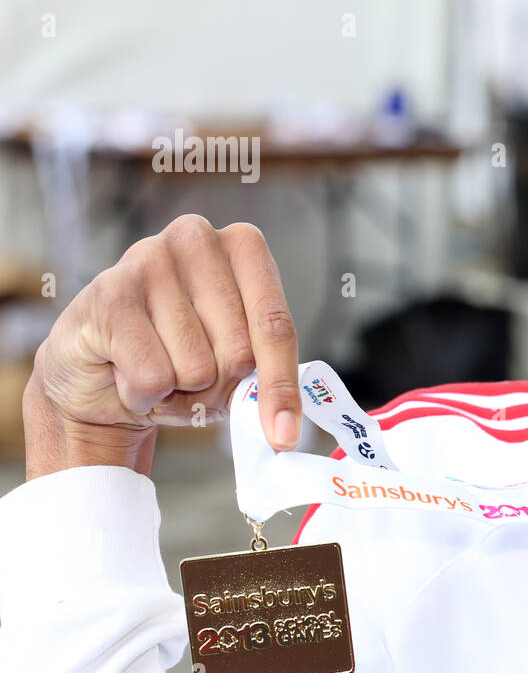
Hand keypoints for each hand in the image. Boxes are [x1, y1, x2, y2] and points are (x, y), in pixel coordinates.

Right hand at [23, 215, 301, 479]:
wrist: (97, 373)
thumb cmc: (177, 358)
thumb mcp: (234, 366)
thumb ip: (262, 382)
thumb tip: (283, 429)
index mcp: (244, 246)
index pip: (276, 326)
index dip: (282, 386)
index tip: (285, 434)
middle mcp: (198, 238)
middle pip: (239, 351)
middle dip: (217, 385)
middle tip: (189, 376)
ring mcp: (149, 258)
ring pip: (196, 368)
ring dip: (177, 391)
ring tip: (153, 368)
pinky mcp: (108, 293)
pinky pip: (153, 376)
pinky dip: (144, 394)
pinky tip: (125, 370)